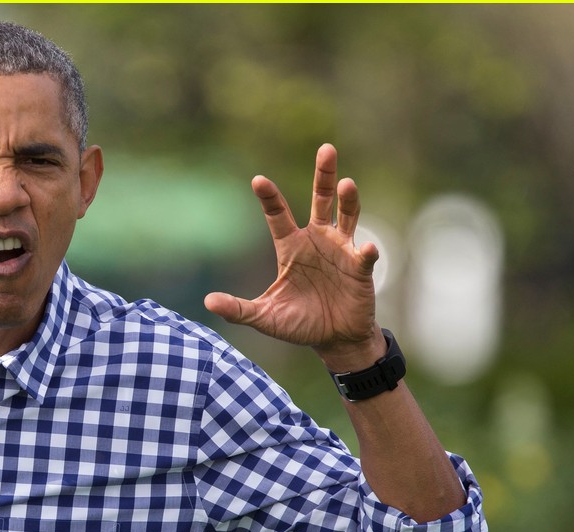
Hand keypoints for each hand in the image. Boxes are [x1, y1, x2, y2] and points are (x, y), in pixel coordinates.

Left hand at [204, 144, 382, 367]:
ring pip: (347, 216)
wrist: (334, 339)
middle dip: (324, 175)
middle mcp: (317, 240)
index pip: (278, 215)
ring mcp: (341, 251)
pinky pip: (363, 255)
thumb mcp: (265, 317)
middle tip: (326, 148)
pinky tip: (366, 250)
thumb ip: (239, 309)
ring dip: (348, 200)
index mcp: (291, 246)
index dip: (269, 197)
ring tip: (347, 183)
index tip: (258, 180)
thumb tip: (207, 301)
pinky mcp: (360, 268)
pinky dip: (366, 251)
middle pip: (320, 199)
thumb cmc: (299, 323)